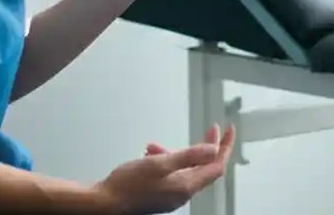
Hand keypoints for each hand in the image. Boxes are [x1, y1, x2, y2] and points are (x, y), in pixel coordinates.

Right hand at [99, 124, 235, 213]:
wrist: (105, 203)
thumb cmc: (129, 184)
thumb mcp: (160, 164)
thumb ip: (188, 156)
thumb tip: (213, 149)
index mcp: (186, 186)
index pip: (216, 166)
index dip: (225, 147)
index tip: (228, 130)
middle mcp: (182, 193)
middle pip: (204, 167)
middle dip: (206, 147)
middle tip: (209, 131)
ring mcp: (171, 195)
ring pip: (184, 169)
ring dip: (177, 153)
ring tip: (155, 145)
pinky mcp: (160, 194)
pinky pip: (171, 174)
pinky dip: (165, 161)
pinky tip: (149, 154)